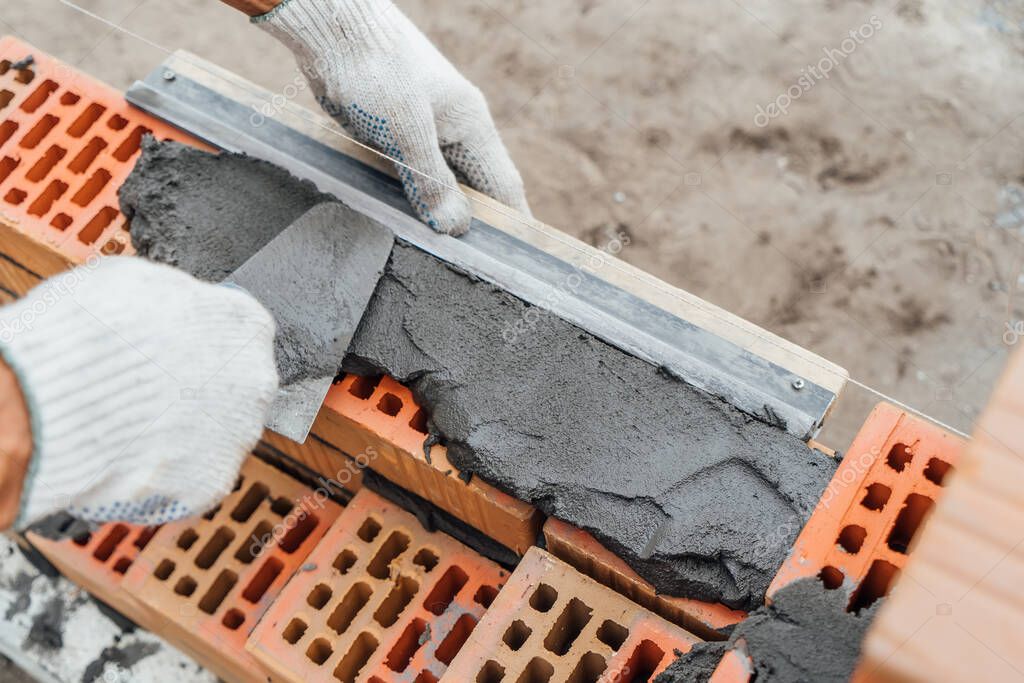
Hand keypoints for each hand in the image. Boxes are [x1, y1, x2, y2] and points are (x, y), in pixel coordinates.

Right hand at [0, 257, 277, 526]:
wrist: (54, 401)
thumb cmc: (89, 332)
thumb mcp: (136, 283)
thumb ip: (174, 301)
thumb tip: (173, 308)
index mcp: (245, 324)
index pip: (237, 330)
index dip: (199, 339)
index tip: (174, 347)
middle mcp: (256, 381)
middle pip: (233, 385)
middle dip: (196, 388)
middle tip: (150, 390)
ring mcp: (237, 435)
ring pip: (216, 433)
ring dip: (182, 432)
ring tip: (131, 427)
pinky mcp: (212, 481)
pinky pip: (192, 477)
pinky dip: (166, 472)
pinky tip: (131, 461)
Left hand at [256, 0, 530, 235]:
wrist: (329, 25)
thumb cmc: (373, 69)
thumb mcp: (406, 132)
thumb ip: (433, 181)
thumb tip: (456, 227)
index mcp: (471, 125)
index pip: (505, 186)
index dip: (514, 225)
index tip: (519, 261)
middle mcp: (453, 128)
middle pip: (474, 188)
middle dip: (473, 226)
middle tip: (470, 269)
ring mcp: (422, 128)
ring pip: (439, 182)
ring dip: (438, 213)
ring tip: (438, 254)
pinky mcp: (391, 128)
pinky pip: (409, 172)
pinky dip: (410, 196)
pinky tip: (401, 218)